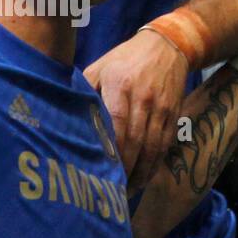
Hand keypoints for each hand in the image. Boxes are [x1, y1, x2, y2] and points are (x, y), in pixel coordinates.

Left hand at [84, 31, 188, 189]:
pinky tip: (143, 178)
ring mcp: (161, 107)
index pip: (116, 122)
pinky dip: (154, 165)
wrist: (167, 46)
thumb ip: (84, 91)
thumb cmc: (125, 59)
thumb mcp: (100, 67)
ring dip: (140, 172)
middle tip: (111, 189)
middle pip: (134, 139)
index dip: (110, 149)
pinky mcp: (173, 113)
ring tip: (126, 191)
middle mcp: (142, 97)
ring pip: (152, 147)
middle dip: (124, 168)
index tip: (100, 169)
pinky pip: (164, 145)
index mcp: (119, 84)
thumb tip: (64, 116)